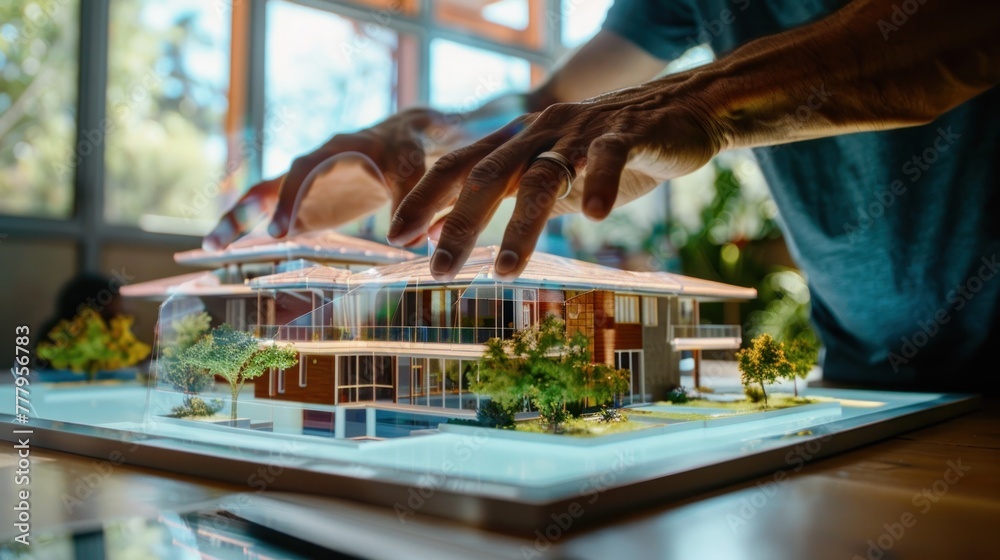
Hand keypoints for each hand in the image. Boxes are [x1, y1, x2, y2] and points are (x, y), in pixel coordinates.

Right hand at [204, 108, 442, 249]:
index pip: (303, 172)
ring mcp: (304, 186)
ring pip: (263, 200)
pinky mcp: (306, 203)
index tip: (278, 233)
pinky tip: (231, 253)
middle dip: (242, 212)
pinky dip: (255, 233)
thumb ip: (409, 203)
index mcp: (334, 150)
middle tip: (216, 243)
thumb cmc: (406, 150)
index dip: (289, 200)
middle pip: (268, 185)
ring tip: (210, 248)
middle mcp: (311, 165)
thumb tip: (406, 241)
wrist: (402, 142)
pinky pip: (276, 217)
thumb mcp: (412, 169)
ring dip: (237, 221)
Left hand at [386, 75, 728, 279]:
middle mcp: (540, 134)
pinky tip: (593, 217)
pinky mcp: (626, 134)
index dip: (423, 198)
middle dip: (459, 224)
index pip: (458, 168)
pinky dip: (597, 184)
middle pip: (488, 175)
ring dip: (521, 225)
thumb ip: (503, 197)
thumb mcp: (548, 174)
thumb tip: (447, 231)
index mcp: (518, 143)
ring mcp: (580, 133)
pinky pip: (606, 158)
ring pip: (541, 176)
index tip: (394, 236)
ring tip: (507, 270)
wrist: (680, 108)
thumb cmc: (606, 150)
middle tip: (437, 269)